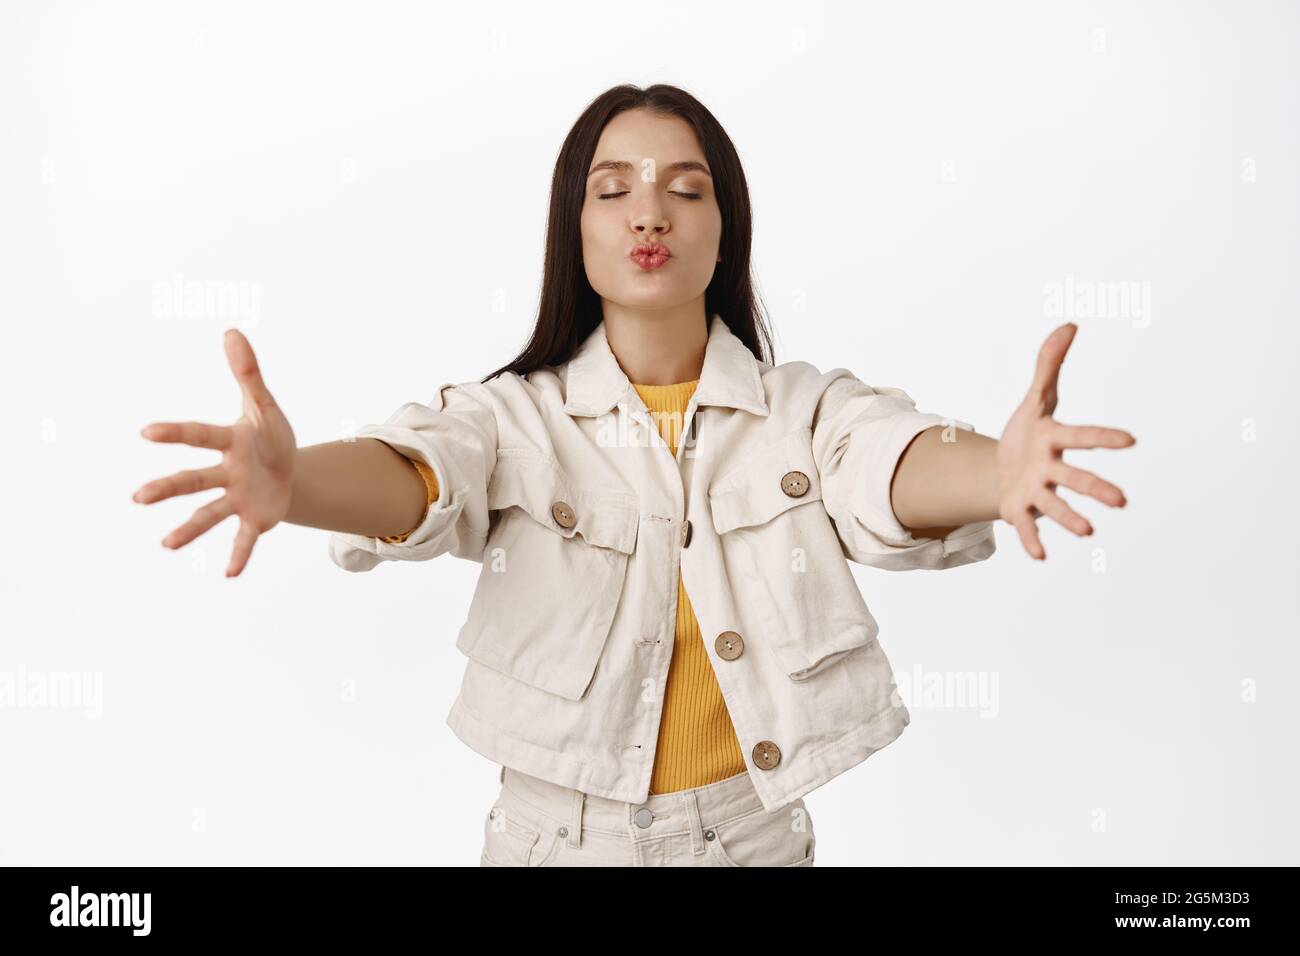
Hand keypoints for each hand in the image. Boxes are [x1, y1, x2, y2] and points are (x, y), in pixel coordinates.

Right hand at [133, 329, 296, 576]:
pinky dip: (239, 555)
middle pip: (194, 479)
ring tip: (167, 545)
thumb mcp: (266, 406)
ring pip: (210, 513)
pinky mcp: (254, 518)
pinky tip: (230, 575)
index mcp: (228, 441)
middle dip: (168, 488)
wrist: (290, 470)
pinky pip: (244, 538)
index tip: (147, 432)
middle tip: (138, 498)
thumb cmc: (270, 436)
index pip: (200, 435)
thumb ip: (249, 373)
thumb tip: (232, 332)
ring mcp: (237, 497)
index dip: (175, 433)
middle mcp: (225, 472)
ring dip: (189, 529)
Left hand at [996, 322, 1135, 559]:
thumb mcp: (1034, 398)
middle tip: (1122, 501)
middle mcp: (1051, 468)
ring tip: (1088, 532)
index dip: (1103, 437)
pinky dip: (1032, 539)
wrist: (1001, 466)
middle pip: (1075, 477)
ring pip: (1054, 505)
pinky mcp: (1018, 509)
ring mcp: (1036, 491)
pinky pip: (1026, 526)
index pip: (1082, 436)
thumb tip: (1068, 325)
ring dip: (1070, 518)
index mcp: (1055, 439)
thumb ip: (1049, 364)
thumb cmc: (1028, 432)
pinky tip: (1039, 556)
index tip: (1131, 439)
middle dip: (1096, 488)